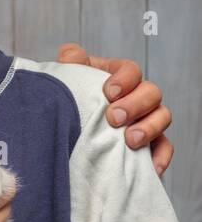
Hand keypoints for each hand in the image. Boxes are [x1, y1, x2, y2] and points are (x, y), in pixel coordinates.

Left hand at [58, 43, 171, 173]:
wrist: (57, 129)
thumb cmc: (66, 99)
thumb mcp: (64, 79)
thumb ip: (69, 64)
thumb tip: (71, 55)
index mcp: (116, 75)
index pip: (131, 70)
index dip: (125, 79)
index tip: (110, 92)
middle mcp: (135, 95)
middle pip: (151, 92)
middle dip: (135, 105)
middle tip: (114, 118)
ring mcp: (144, 118)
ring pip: (162, 116)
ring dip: (149, 128)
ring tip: (130, 140)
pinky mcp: (147, 143)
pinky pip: (163, 147)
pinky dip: (159, 156)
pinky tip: (150, 166)